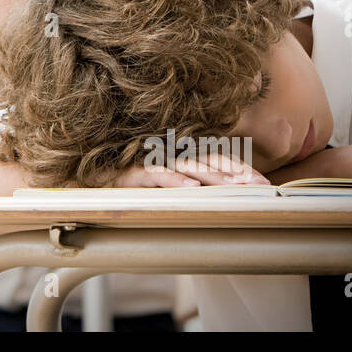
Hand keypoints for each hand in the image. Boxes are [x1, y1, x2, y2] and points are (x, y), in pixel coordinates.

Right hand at [106, 154, 269, 187]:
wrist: (88, 179)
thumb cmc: (129, 185)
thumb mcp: (164, 186)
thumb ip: (189, 186)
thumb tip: (222, 197)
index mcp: (179, 155)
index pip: (216, 157)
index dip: (239, 169)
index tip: (264, 185)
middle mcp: (168, 154)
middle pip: (208, 159)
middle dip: (234, 173)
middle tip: (258, 186)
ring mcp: (150, 161)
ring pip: (186, 165)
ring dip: (211, 175)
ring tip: (233, 185)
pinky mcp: (131, 172)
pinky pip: (155, 174)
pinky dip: (173, 180)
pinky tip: (191, 188)